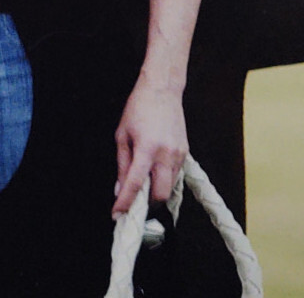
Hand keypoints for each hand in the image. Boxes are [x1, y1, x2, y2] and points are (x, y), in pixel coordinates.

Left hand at [113, 77, 187, 216]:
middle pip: (159, 195)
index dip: (125, 202)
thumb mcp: (122, 134)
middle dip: (147, 203)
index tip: (117, 214)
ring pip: (170, 187)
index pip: (135, 184)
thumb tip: (120, 189)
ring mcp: (178, 154)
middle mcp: (165, 153)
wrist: (162, 89)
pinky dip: (165, 179)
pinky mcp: (185, 153)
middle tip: (135, 201)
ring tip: (144, 182)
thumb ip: (122, 164)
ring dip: (156, 191)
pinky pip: (175, 176)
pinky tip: (156, 170)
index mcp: (146, 148)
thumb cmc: (138, 108)